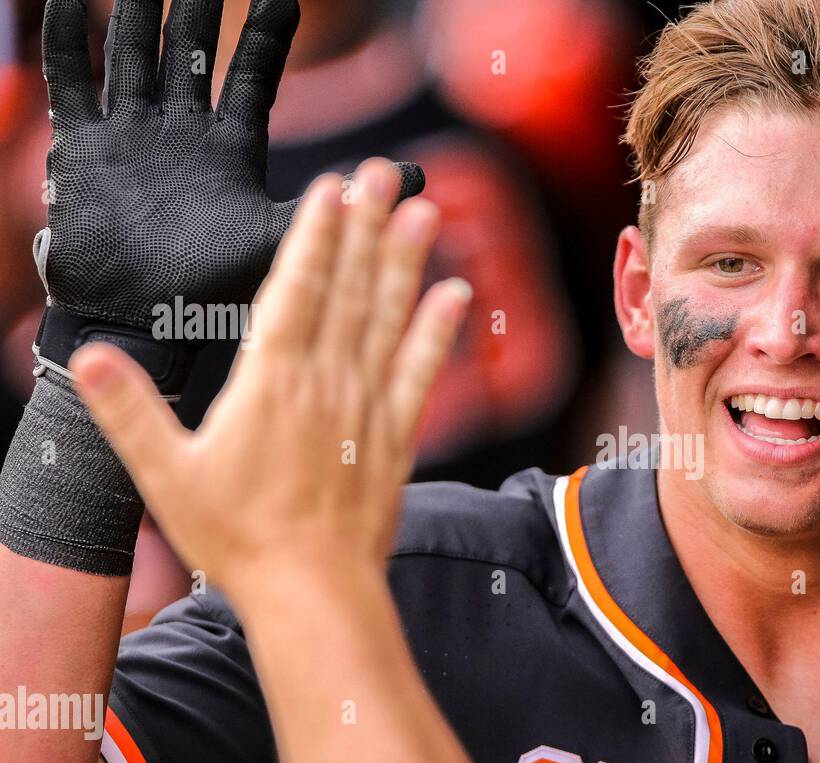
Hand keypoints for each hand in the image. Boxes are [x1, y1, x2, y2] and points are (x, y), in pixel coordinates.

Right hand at [38, 0, 423, 389]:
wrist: (146, 328)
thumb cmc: (216, 294)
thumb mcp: (281, 240)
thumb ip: (339, 211)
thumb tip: (417, 179)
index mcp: (230, 149)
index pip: (252, 74)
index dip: (266, 33)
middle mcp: (181, 135)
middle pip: (189, 51)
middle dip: (196, 7)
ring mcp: (132, 137)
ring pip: (132, 54)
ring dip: (134, 12)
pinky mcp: (84, 150)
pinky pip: (69, 84)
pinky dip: (60, 42)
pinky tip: (58, 0)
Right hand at [67, 160, 468, 592]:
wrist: (314, 591)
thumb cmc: (238, 537)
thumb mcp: (166, 475)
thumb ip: (130, 412)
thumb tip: (88, 357)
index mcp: (272, 383)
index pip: (295, 290)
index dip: (315, 235)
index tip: (333, 187)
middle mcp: (327, 383)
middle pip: (349, 289)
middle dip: (366, 226)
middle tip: (386, 171)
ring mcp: (367, 407)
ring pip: (389, 319)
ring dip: (405, 262)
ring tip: (422, 209)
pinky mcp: (397, 437)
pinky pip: (422, 372)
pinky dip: (439, 331)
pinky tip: (454, 294)